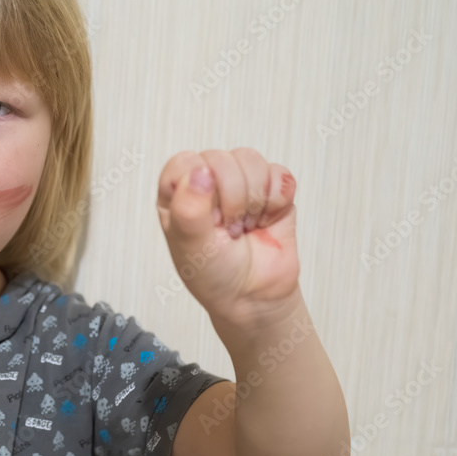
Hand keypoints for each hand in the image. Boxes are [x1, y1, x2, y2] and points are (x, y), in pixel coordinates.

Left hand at [156, 147, 299, 327]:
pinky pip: (279, 173)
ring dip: (254, 200)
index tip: (209, 219)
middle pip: (222, 159)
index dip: (202, 187)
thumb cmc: (214, 275)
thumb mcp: (192, 249)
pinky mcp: (270, 189)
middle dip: (232, 199)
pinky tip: (266, 221)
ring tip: (245, 226)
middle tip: (230, 229)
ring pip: (251, 160)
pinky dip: (277, 200)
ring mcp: (239, 184)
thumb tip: (199, 173)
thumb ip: (189, 210)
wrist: (254, 296)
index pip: (186, 162)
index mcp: (177, 193)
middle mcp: (205, 183)